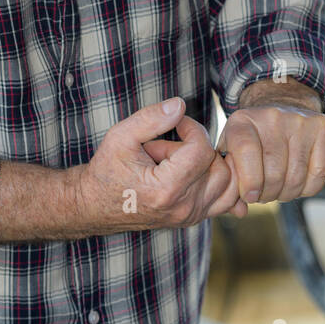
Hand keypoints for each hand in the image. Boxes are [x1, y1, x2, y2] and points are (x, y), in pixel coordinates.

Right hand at [78, 97, 241, 233]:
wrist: (95, 206)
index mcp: (165, 189)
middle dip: (199, 148)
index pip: (202, 149)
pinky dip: (221, 180)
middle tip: (171, 146)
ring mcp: (190, 216)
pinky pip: (227, 199)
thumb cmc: (107, 170)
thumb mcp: (120, 137)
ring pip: (230, 183)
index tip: (175, 124)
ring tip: (183, 159)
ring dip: (211, 164)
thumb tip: (180, 105)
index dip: (192, 128)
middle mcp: (182, 207)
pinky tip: (197, 170)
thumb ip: (151, 118)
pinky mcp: (194, 218)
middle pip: (218, 165)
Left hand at [215, 104, 324, 215]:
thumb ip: (230, 181)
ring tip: (279, 190)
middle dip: (268, 195)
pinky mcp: (323, 129)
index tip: (249, 196)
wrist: (282, 108)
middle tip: (264, 195)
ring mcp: (300, 121)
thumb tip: (239, 210)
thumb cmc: (253, 139)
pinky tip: (298, 183)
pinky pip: (318, 175)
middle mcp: (272, 116)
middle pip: (273, 172)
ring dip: (287, 194)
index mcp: (242, 121)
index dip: (248, 182)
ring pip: (296, 177)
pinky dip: (307, 188)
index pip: (246, 152)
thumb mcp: (232, 152)